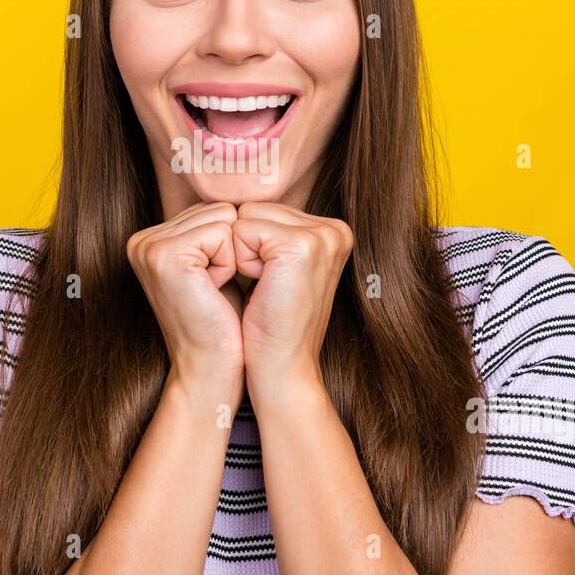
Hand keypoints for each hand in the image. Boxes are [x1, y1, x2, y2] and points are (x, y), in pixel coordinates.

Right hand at [126, 202, 244, 401]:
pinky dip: (228, 263)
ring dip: (231, 256)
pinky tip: (213, 290)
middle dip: (231, 249)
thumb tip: (241, 202)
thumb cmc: (222, 322)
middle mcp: (142, 240)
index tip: (213, 283)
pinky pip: (223, 233)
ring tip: (213, 289)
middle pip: (219, 209)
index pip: (213, 209)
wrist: (210, 367)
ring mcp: (149, 246)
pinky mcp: (165, 255)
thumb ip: (214, 232)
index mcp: (150, 239)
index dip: (229, 246)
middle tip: (214, 288)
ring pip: (224, 218)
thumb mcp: (214, 266)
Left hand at [231, 202, 353, 399]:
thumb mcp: (280, 269)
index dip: (253, 246)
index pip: (266, 209)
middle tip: (266, 286)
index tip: (272, 281)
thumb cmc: (272, 324)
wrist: (282, 368)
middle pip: (256, 208)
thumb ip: (274, 232)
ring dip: (242, 253)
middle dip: (247, 247)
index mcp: (333, 231)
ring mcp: (321, 236)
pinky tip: (261, 287)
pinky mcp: (300, 246)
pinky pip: (242, 230)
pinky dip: (240, 260)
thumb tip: (242, 206)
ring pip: (246, 217)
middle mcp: (334, 229)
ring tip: (265, 286)